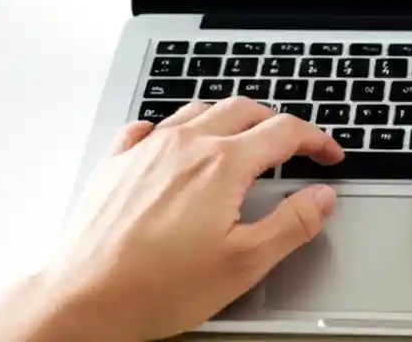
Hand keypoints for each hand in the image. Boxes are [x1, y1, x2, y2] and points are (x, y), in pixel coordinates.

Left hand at [0, 97, 343, 341]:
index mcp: (223, 165)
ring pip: (198, 110)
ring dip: (229, 118)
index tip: (329, 155)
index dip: (316, 140)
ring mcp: (147, 150)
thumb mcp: (245, 263)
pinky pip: (147, 127)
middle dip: (278, 122)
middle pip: (244, 109)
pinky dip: (170, 128)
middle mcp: (185, 145)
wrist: (82, 302)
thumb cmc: (156, 288)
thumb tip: (322, 198)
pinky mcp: (116, 164)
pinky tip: (172, 144)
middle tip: (295, 146)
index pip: (285, 131)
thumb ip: (293, 223)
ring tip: (242, 139)